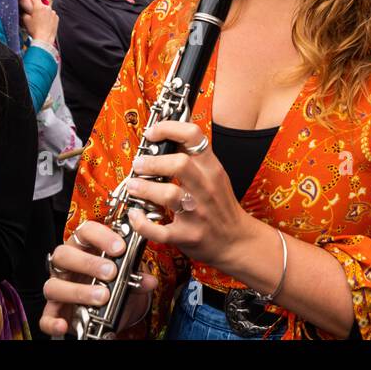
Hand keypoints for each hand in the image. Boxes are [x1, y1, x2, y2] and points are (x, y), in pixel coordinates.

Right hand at [23, 1, 59, 44]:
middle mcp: (48, 7)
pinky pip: (51, 15)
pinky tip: (45, 24)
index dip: (30, 0)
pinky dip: (48, 17)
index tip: (28, 5)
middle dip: (37, 8)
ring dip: (43, 12)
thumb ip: (24, 12)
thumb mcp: (25, 20)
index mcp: (39, 7)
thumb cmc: (34, 30)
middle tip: (33, 15)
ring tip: (39, 21)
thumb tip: (24, 10)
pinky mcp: (57, 18)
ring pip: (46, 10)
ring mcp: (53, 13)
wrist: (44, 39)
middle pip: (41, 4)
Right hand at [40, 221, 157, 338]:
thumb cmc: (115, 282)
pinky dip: (53, 322)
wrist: (112, 309)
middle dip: (88, 263)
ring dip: (78, 291)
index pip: (85, 231)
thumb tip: (148, 281)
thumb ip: (137, 276)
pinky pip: (47, 316)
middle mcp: (67, 265)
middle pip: (64, 255)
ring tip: (102, 297)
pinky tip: (65, 324)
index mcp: (84, 247)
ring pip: (54, 285)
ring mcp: (59, 287)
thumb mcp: (128, 276)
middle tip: (111, 273)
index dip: (101, 236)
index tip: (120, 247)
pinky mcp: (55, 311)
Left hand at [118, 120, 261, 272]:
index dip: (168, 129)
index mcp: (212, 169)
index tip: (152, 134)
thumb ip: (194, 157)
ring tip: (133, 187)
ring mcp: (197, 213)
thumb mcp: (215, 175)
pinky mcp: (187, 236)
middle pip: (179, 164)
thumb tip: (167, 135)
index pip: (193, 136)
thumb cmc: (221, 206)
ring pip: (169, 195)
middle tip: (139, 165)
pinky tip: (135, 214)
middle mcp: (206, 188)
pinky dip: (142, 222)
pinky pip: (160, 230)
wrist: (237, 241)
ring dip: (144, 189)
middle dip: (152, 162)